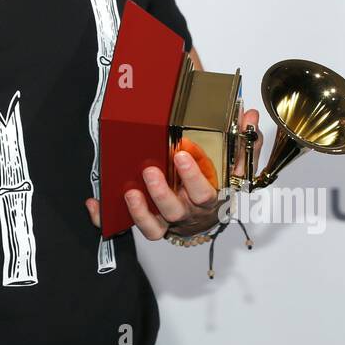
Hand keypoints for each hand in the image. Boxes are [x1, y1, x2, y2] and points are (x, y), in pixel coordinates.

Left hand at [84, 108, 260, 240]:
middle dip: (162, 192)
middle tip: (151, 171)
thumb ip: (244, 140)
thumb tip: (250, 116)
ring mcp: (165, 220)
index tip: (182, 153)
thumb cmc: (218, 184)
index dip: (194, 177)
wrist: (207, 214)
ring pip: (152, 227)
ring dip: (139, 211)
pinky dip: (107, 219)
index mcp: (208, 199)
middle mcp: (186, 213)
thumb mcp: (236, 163)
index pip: (205, 193)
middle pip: (175, 210)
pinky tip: (95, 203)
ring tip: (129, 190)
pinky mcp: (147, 223)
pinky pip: (124, 227)